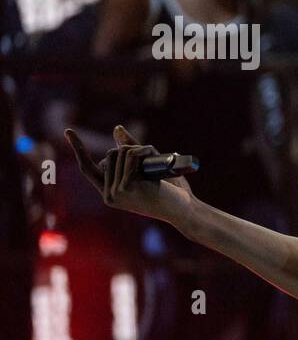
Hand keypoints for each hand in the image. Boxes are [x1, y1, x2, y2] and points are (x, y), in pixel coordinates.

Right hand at [66, 124, 192, 223]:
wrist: (185, 210)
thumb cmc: (171, 191)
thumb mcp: (148, 168)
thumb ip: (132, 151)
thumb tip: (116, 129)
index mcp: (110, 193)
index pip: (87, 168)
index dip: (78, 148)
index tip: (69, 131)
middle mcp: (109, 195)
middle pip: (110, 155)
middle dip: (131, 150)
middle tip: (152, 161)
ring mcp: (116, 193)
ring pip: (121, 153)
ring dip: (141, 150)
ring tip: (158, 165)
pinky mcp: (127, 187)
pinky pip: (131, 157)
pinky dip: (143, 150)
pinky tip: (153, 155)